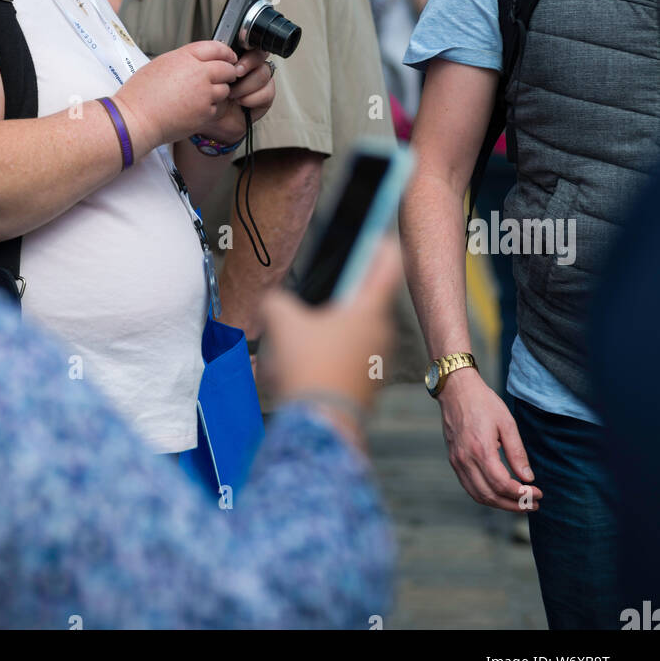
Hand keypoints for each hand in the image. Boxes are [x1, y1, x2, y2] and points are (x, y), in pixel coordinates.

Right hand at [114, 40, 237, 153]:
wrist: (136, 119)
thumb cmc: (140, 94)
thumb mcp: (160, 64)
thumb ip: (183, 61)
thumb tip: (198, 62)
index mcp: (186, 57)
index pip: (217, 48)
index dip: (226, 53)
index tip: (228, 57)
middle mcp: (198, 73)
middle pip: (227, 69)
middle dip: (228, 72)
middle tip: (225, 76)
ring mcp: (204, 94)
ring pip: (224, 89)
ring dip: (218, 91)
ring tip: (202, 96)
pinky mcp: (205, 113)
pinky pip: (216, 107)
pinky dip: (210, 108)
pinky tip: (195, 108)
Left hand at [203, 48, 275, 145]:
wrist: (207, 121)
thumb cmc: (205, 97)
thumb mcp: (204, 73)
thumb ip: (214, 57)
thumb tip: (223, 46)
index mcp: (235, 58)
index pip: (250, 43)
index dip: (249, 45)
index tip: (237, 54)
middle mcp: (249, 68)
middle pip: (261, 55)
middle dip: (248, 63)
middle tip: (235, 72)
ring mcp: (258, 83)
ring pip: (264, 73)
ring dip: (246, 85)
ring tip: (232, 93)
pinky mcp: (264, 98)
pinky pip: (268, 92)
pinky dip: (253, 98)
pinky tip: (241, 102)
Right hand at [256, 235, 402, 437]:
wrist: (321, 426)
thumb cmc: (309, 369)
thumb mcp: (282, 323)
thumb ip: (276, 302)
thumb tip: (273, 303)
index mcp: (370, 307)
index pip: (388, 262)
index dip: (382, 242)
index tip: (375, 234)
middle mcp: (382, 330)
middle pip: (369, 298)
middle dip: (345, 294)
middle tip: (324, 292)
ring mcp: (379, 359)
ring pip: (358, 330)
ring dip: (336, 327)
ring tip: (304, 335)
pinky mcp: (370, 383)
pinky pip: (353, 356)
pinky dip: (333, 353)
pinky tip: (306, 363)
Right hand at [438, 371, 542, 513]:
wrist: (456, 389)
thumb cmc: (482, 402)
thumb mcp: (507, 423)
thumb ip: (517, 452)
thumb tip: (528, 477)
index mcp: (481, 449)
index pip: (503, 485)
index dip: (522, 494)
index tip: (538, 494)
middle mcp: (465, 459)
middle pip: (490, 496)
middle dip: (514, 505)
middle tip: (532, 504)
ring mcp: (457, 461)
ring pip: (478, 496)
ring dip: (500, 504)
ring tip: (519, 504)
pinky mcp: (454, 460)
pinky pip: (469, 487)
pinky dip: (486, 496)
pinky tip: (500, 494)